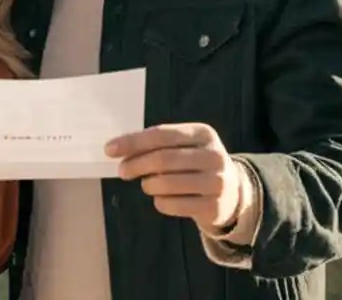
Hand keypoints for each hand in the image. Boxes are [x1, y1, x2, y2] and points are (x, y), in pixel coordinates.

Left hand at [106, 123, 241, 231]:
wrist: (232, 193)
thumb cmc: (196, 164)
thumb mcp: (184, 147)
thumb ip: (154, 145)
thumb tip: (115, 148)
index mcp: (204, 134)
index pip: (162, 135)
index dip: (133, 142)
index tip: (109, 150)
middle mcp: (214, 156)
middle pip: (163, 159)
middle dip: (136, 165)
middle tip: (122, 171)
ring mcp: (216, 182)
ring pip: (166, 184)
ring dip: (148, 185)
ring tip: (147, 184)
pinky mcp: (214, 207)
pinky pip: (173, 205)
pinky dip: (160, 202)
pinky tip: (162, 198)